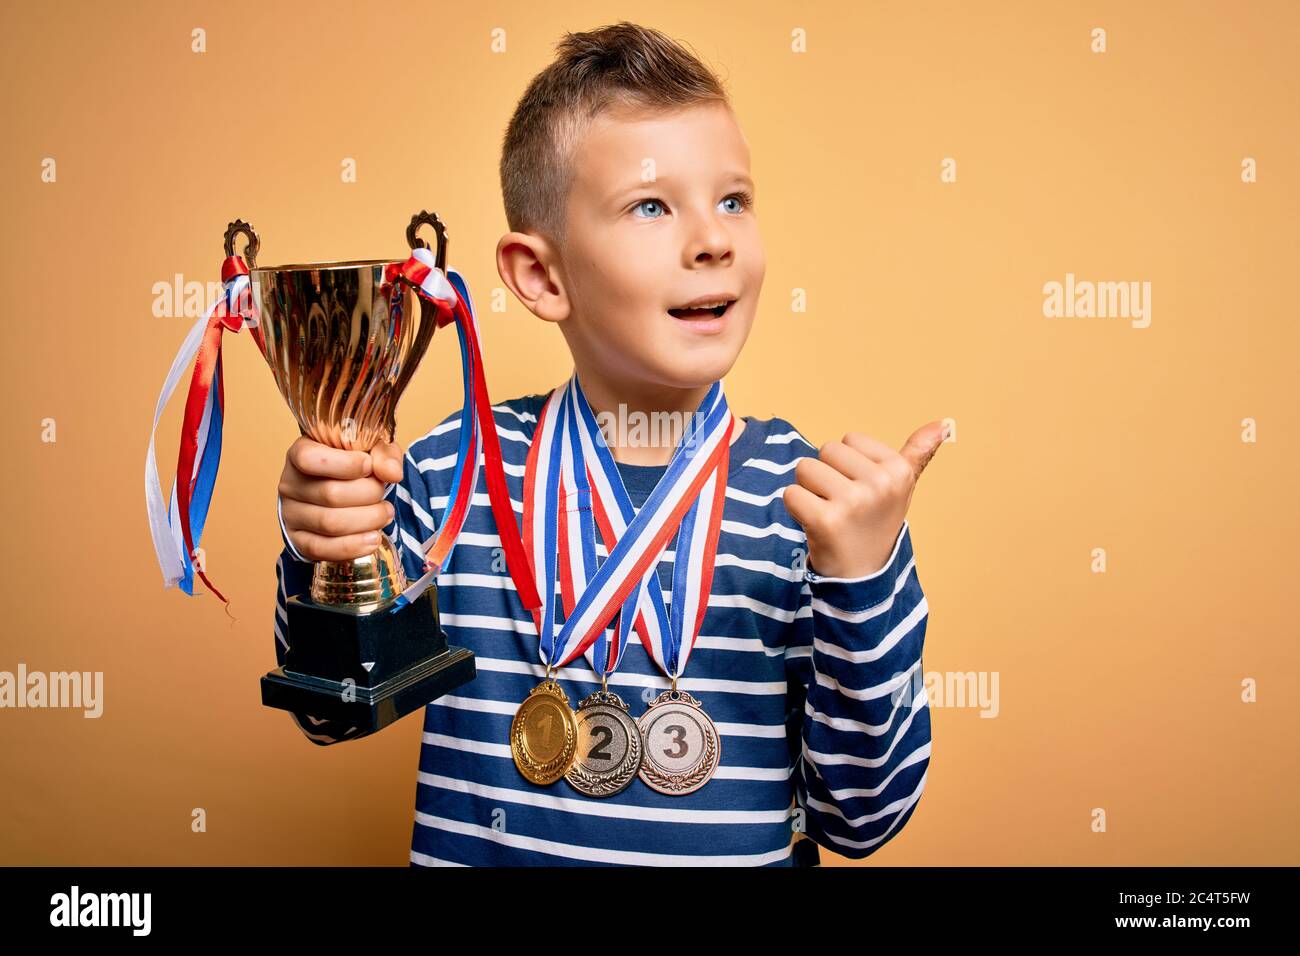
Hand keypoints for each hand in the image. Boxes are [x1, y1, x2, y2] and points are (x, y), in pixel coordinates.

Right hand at [277, 436, 404, 561]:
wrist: (344, 491)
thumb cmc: (356, 465)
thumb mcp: (372, 450)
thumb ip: (383, 455)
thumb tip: (392, 473)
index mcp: (301, 451)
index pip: (310, 458)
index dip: (346, 464)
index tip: (369, 465)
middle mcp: (290, 483)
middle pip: (330, 494)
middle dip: (368, 495)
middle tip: (383, 493)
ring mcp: (291, 514)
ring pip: (329, 524)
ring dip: (367, 521)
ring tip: (385, 514)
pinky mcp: (297, 540)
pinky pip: (321, 549)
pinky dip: (353, 546)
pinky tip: (373, 538)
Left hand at [784, 421, 948, 578]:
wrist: (864, 576)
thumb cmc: (877, 522)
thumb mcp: (902, 487)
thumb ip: (918, 453)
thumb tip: (945, 423)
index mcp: (898, 469)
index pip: (849, 440)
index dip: (848, 465)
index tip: (862, 492)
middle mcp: (880, 484)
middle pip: (826, 450)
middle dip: (827, 475)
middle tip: (844, 506)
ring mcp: (853, 502)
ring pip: (805, 469)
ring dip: (809, 491)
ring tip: (830, 514)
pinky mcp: (825, 520)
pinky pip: (791, 494)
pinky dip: (796, 509)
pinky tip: (815, 526)